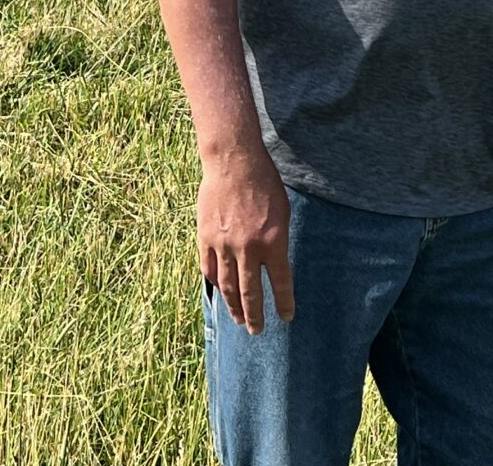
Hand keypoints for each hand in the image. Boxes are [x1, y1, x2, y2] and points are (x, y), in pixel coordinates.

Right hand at [198, 147, 295, 333]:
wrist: (233, 161)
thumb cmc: (264, 183)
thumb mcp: (282, 212)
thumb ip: (278, 242)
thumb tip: (273, 267)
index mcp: (273, 241)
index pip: (281, 283)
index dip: (284, 303)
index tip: (286, 317)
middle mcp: (249, 248)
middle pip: (251, 292)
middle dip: (255, 315)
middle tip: (257, 330)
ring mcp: (224, 244)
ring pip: (227, 286)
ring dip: (233, 306)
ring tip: (238, 319)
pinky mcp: (206, 237)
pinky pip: (208, 268)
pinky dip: (214, 283)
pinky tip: (220, 292)